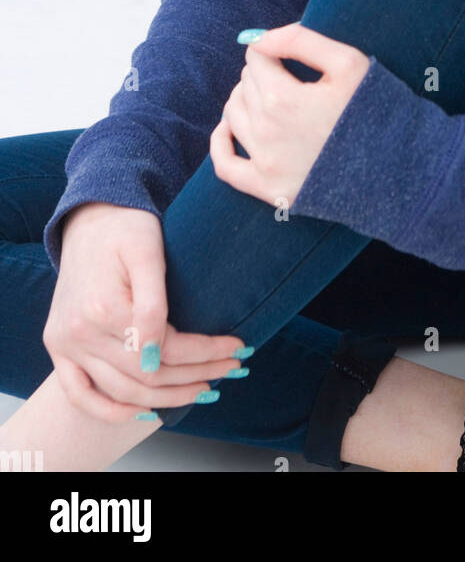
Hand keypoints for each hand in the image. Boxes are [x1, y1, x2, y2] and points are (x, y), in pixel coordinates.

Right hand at [43, 203, 247, 423]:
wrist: (90, 219)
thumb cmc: (127, 229)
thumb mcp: (148, 250)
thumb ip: (152, 303)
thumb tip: (154, 355)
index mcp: (104, 307)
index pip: (167, 348)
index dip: (207, 352)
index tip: (239, 347)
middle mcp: (80, 332)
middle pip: (148, 376)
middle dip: (197, 376)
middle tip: (232, 368)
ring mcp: (66, 344)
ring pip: (122, 391)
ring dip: (167, 398)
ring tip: (204, 389)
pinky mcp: (58, 348)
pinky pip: (80, 394)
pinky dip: (111, 411)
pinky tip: (146, 412)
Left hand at [210, 21, 370, 207]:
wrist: (399, 168)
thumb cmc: (375, 109)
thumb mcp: (348, 62)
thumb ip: (300, 40)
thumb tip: (258, 38)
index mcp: (283, 98)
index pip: (256, 58)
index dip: (273, 51)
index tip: (291, 57)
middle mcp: (266, 132)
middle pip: (245, 85)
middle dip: (262, 74)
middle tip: (289, 77)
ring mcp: (265, 164)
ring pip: (231, 116)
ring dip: (245, 100)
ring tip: (270, 97)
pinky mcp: (269, 191)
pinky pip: (225, 166)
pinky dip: (221, 142)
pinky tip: (229, 128)